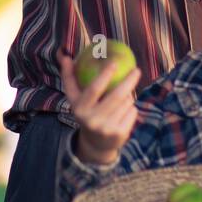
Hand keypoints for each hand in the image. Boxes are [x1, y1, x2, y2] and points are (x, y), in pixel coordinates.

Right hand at [57, 47, 139, 164]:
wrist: (95, 144)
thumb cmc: (85, 112)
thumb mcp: (75, 98)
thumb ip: (69, 78)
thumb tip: (65, 57)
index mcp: (80, 108)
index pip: (94, 89)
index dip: (104, 75)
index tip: (114, 63)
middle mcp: (92, 119)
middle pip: (116, 96)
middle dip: (129, 81)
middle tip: (136, 70)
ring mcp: (107, 128)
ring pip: (126, 102)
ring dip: (129, 95)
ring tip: (124, 96)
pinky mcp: (120, 134)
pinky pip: (132, 112)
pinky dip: (131, 108)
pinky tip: (125, 111)